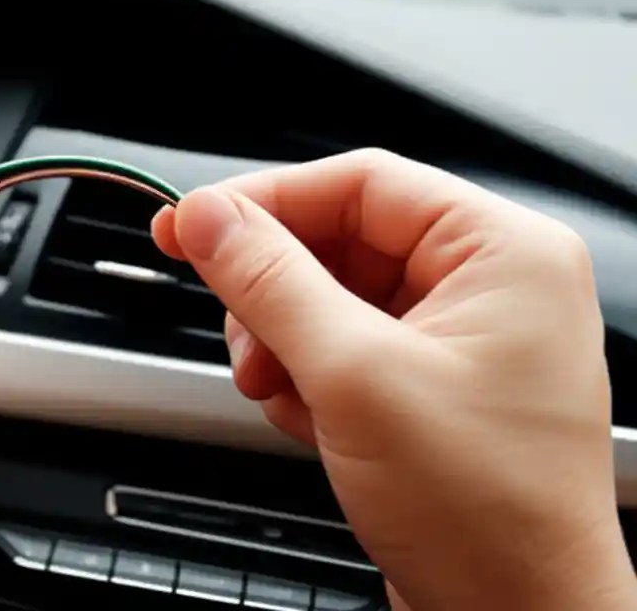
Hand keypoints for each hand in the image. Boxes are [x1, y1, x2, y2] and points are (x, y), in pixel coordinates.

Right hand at [152, 149, 636, 610]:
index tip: (192, 223)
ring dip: (284, 343)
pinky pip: (342, 349)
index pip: (360, 182)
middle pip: (338, 240)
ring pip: (329, 298)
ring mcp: (461, 341)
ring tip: (280, 390)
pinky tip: (310, 421)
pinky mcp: (430, 389)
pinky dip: (307, 380)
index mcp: (503, 252)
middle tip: (239, 331)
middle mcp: (489, 286)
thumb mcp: (353, 377)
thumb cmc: (484, 513)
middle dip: (274, 292)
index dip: (266, 199)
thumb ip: (271, 282)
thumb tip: (210, 216)